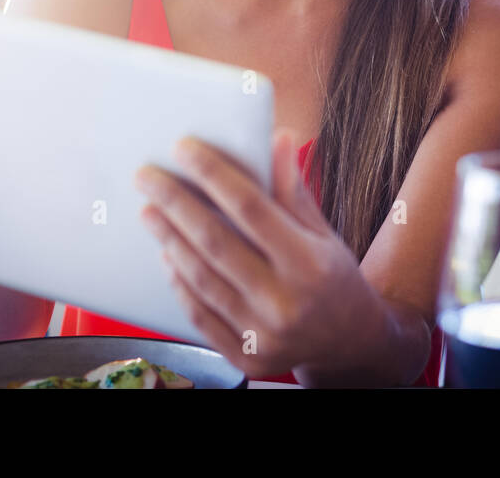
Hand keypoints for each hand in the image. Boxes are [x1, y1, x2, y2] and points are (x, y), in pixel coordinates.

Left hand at [133, 130, 389, 381]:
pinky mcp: (247, 358)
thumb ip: (293, 192)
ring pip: (202, 279)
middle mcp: (285, 300)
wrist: (352, 343)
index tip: (183, 149)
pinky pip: (200, 316)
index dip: (213, 175)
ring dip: (170, 240)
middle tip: (147, 177)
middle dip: (175, 203)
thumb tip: (276, 140)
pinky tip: (168, 255)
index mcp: (309, 262)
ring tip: (151, 211)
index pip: (250, 208)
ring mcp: (264, 334)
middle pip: (216, 242)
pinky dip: (179, 283)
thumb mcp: (324, 232)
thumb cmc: (335, 278)